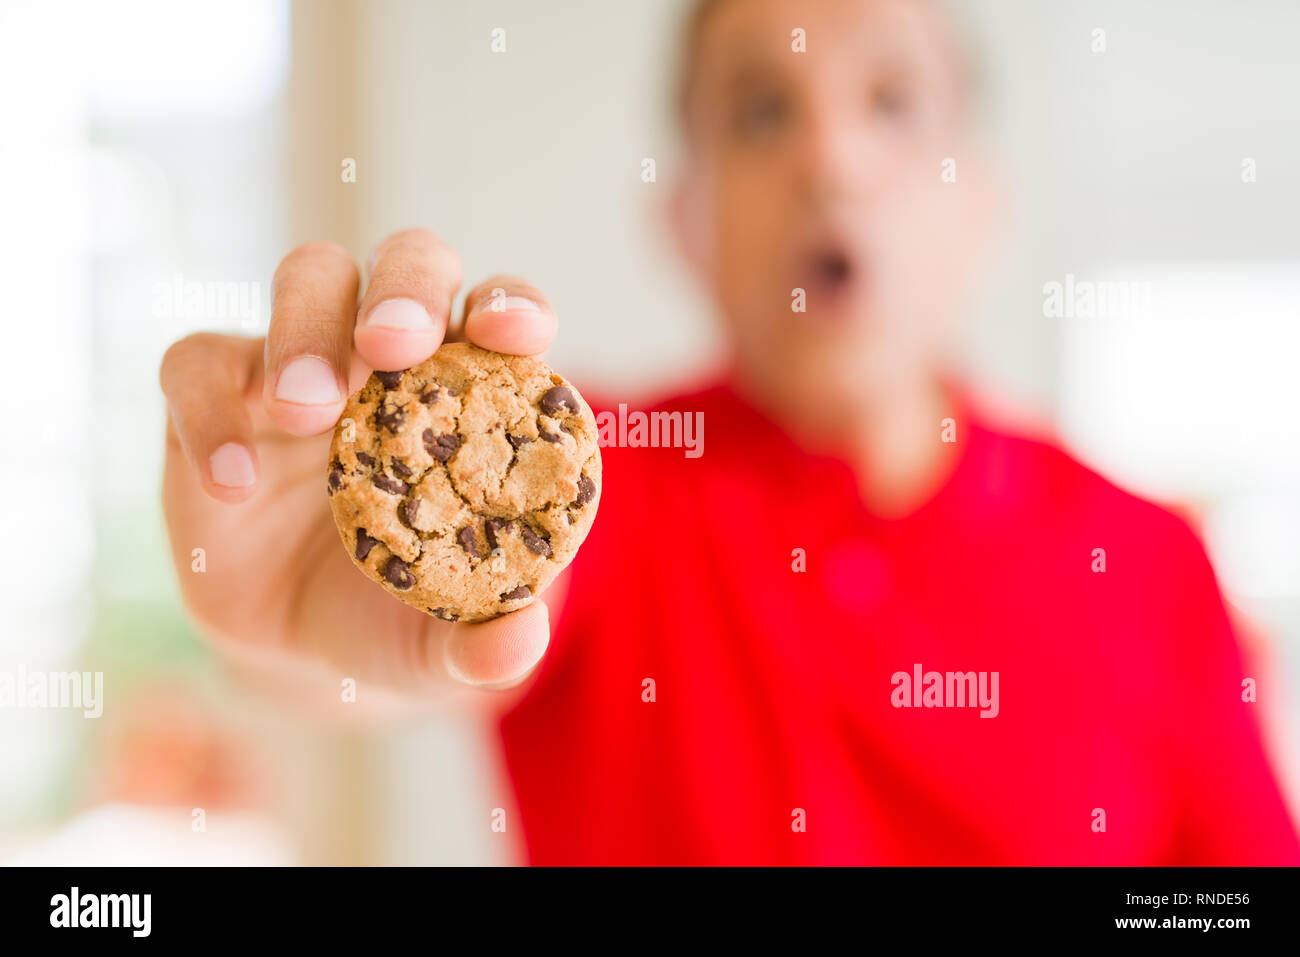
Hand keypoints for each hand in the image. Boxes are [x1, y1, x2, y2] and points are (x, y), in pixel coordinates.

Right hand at [159, 230, 560, 707]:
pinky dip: (213, 411)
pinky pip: (200, 363)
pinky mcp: (217, 392)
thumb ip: (487, 643)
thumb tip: (518, 644)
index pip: (502, 314)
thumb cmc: (393, 613)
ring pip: (309, 278)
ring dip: (307, 326)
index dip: (511, 308)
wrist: (294, 645)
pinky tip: (231, 483)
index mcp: (471, 390)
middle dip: (405, 288)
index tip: (511, 336)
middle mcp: (392, 355)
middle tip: (390, 346)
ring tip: (305, 406)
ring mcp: (303, 361)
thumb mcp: (441, 646)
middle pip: (409, 260)